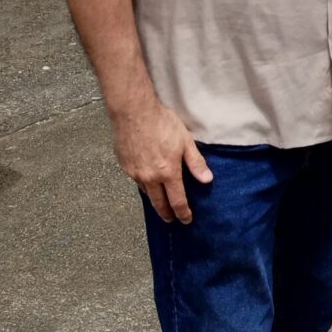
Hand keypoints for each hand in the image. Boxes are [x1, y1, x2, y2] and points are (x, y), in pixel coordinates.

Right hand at [111, 99, 212, 223]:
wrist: (133, 112)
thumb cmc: (161, 123)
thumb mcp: (185, 141)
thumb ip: (195, 162)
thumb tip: (206, 179)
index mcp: (168, 173)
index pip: (177, 201)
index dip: (183, 212)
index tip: (186, 219)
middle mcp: (150, 177)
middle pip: (159, 203)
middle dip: (166, 213)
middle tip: (171, 219)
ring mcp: (135, 173)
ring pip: (146, 192)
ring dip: (154, 199)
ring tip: (159, 202)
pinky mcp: (125, 166)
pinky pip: (136, 180)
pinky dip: (143, 184)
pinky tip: (146, 181)